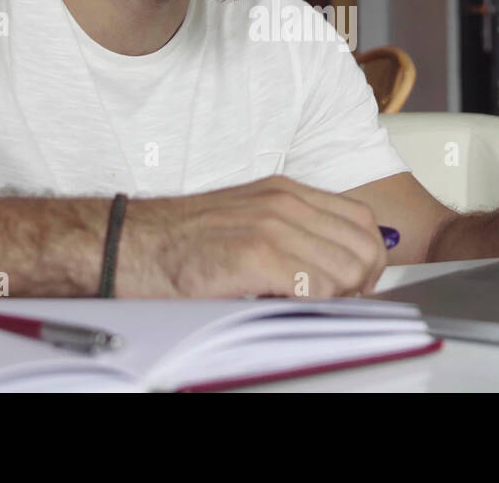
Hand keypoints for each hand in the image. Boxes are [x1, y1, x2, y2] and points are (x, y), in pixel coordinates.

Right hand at [122, 175, 387, 298]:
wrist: (129, 243)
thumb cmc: (181, 241)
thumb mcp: (246, 218)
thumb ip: (292, 232)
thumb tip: (338, 268)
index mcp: (286, 191)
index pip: (362, 221)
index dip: (368, 259)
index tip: (354, 285)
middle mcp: (285, 202)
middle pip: (364, 247)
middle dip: (360, 284)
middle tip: (335, 304)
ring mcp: (272, 225)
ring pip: (347, 270)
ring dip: (337, 297)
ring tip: (307, 306)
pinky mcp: (255, 254)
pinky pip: (316, 286)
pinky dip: (313, 305)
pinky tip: (287, 306)